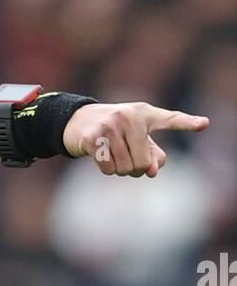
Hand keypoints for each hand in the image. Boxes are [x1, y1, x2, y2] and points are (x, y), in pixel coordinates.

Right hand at [63, 101, 208, 178]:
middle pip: (143, 163)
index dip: (188, 122)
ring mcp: (110, 126)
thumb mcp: (138, 139)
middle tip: (128, 158)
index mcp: (146, 114)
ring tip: (114, 154)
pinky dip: (106, 169)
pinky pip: (108, 169)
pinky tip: (101, 155)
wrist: (80, 121)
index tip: (204, 124)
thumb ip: (152, 156)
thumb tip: (151, 172)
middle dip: (136, 169)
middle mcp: (130, 116)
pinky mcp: (94, 138)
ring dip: (120, 170)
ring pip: (125, 169)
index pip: (171, 119)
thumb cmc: (116, 132)